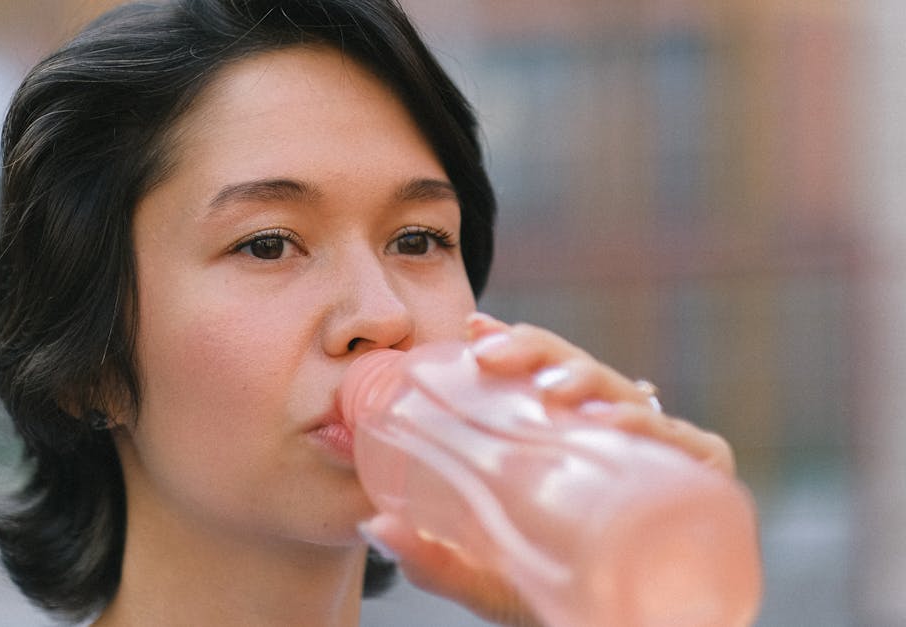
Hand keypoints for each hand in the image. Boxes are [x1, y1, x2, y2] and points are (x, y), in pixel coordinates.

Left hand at [358, 313, 738, 624]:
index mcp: (566, 442)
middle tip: (487, 352)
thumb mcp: (490, 576)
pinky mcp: (703, 484)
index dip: (511, 343)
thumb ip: (436, 556)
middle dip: (534, 349)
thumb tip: (372, 525)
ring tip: (547, 389)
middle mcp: (613, 439)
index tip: (470, 326)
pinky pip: (689, 444)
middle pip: (577, 373)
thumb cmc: (560, 596)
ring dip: (584, 379)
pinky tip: (611, 424)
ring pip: (627, 394)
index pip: (540, 377)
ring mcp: (659, 457)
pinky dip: (652, 427)